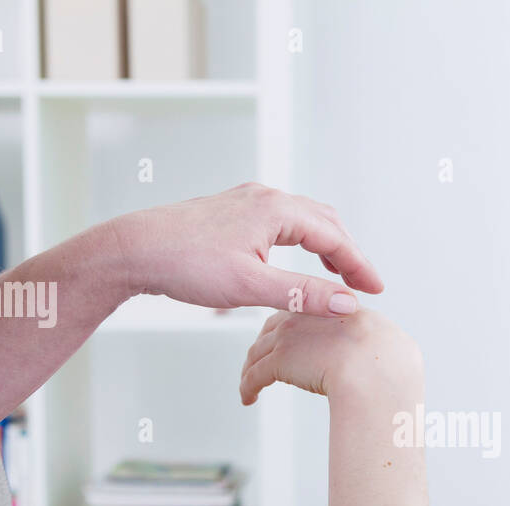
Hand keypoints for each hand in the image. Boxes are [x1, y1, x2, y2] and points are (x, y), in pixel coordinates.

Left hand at [110, 183, 382, 316]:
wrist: (133, 249)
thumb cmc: (186, 265)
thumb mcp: (250, 286)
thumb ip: (302, 294)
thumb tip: (347, 304)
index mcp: (276, 210)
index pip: (334, 238)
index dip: (359, 266)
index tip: (376, 291)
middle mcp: (265, 197)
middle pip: (324, 222)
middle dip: (348, 254)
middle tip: (364, 285)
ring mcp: (247, 201)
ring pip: (303, 220)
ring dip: (326, 246)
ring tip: (339, 276)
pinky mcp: (232, 211)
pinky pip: (282, 222)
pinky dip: (303, 241)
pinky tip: (298, 261)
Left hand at [239, 307, 422, 404]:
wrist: (378, 370)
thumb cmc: (387, 361)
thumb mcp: (377, 340)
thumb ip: (366, 342)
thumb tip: (369, 357)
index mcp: (328, 307)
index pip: (297, 311)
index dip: (288, 325)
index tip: (284, 338)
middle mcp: (304, 317)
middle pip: (271, 330)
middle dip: (263, 346)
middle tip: (259, 361)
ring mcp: (289, 338)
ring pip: (257, 354)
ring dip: (250, 370)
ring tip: (249, 385)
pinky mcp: (279, 361)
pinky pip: (254, 376)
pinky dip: (247, 387)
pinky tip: (248, 398)